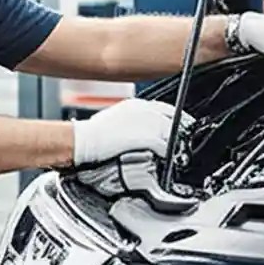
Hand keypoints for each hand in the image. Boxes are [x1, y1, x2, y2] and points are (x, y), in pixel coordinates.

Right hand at [70, 98, 194, 166]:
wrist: (83, 140)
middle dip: (178, 132)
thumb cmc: (92, 133)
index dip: (176, 120)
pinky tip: (165, 159)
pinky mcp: (146, 138)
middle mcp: (144, 110)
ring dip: (172, 145)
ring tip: (172, 154)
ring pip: (171, 133)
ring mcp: (146, 123)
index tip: (180, 128)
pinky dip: (167, 154)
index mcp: (136, 105)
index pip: (165, 109)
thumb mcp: (115, 118)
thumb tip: (141, 131)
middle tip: (181, 143)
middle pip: (172, 120)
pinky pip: (165, 146)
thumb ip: (132, 121)